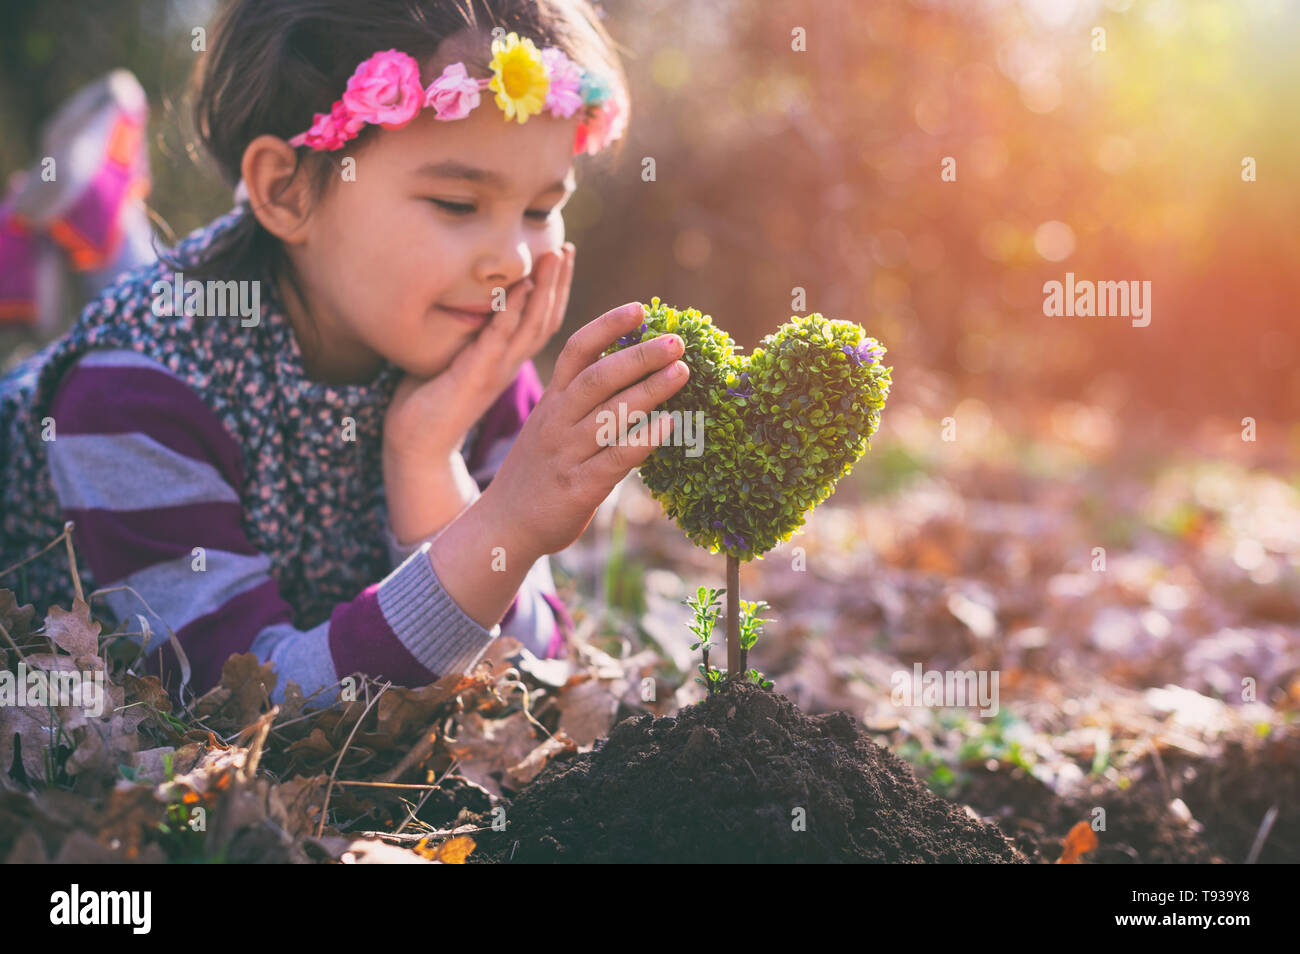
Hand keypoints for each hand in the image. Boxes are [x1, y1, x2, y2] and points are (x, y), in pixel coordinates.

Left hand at [383, 242, 575, 461]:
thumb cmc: (429, 397)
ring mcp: (496, 371)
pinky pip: (500, 338)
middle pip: (547, 319)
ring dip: (546, 288)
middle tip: (566, 248)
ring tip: (554, 256)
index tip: (561, 256)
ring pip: (532, 325)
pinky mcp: (476, 376)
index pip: (542, 320)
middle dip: (559, 281)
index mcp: (508, 360)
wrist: (416, 443)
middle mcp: (509, 365)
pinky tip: (521, 286)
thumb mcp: (455, 354)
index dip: (555, 289)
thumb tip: (462, 293)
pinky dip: (512, 310)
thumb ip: (467, 329)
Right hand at [479, 301, 690, 557]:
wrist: (504, 524)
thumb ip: (583, 401)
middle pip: (597, 378)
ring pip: (610, 414)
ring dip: (649, 390)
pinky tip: (669, 424)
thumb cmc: (539, 471)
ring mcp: (566, 454)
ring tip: (681, 372)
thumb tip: (637, 370)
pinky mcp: (578, 487)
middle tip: (676, 342)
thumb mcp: (550, 425)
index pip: (576, 351)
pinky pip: (615, 458)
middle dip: (638, 356)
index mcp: (552, 401)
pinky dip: (643, 439)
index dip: (607, 327)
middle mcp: (557, 422)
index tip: (640, 309)